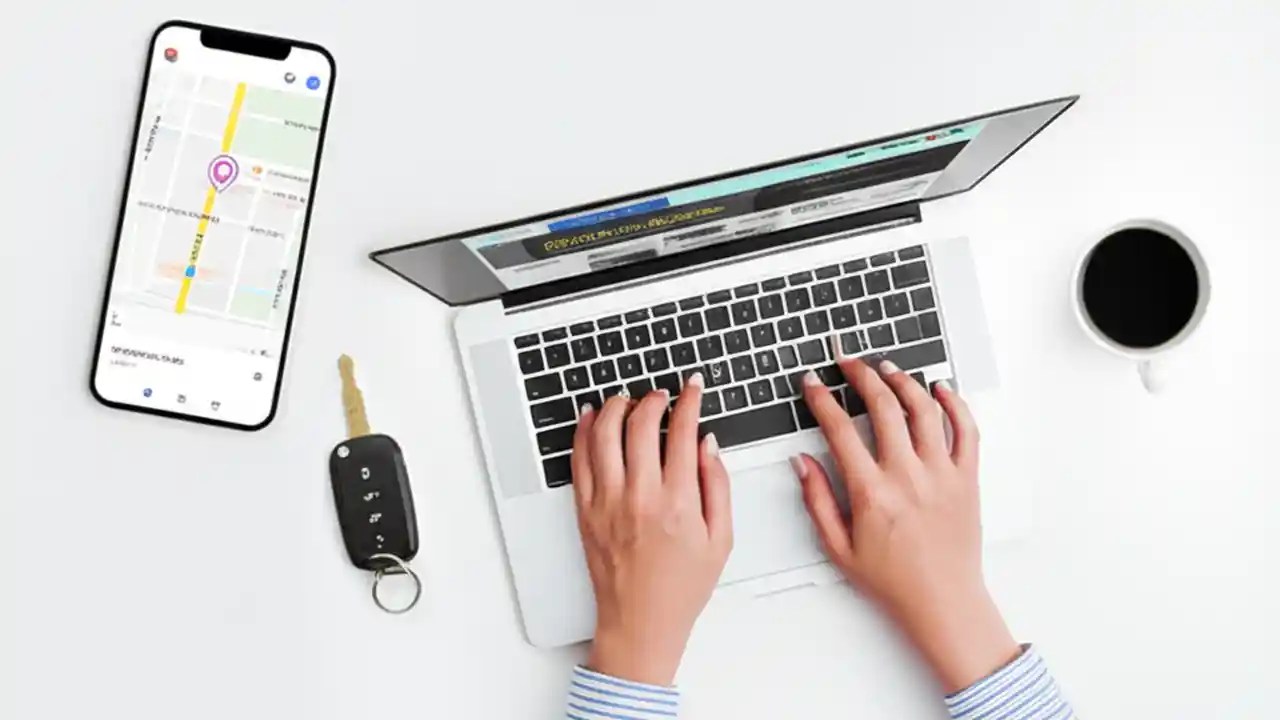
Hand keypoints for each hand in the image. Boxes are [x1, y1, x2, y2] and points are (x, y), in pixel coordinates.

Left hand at [571, 374, 732, 685]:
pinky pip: (579, 459)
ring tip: (628, 400)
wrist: (640, 622)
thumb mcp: (721, 540)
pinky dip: (585, 431)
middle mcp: (639, 497)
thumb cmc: (681, 587)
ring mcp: (607, 502)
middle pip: (640, 424)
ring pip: (604, 434)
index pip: (682, 432)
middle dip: (653, 399)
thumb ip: (717, 486)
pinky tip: (594, 417)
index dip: (689, 401)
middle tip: (661, 395)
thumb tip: (708, 444)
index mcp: (678, 503)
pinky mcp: (585, 510)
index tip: (693, 387)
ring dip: (616, 407)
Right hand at [793, 357, 1018, 692]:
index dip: (821, 399)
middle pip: (883, 406)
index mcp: (872, 493)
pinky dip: (954, 403)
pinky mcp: (968, 479)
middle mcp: (908, 477)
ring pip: (924, 409)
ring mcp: (942, 475)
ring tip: (887, 367)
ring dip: (903, 380)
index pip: (840, 430)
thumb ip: (817, 499)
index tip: (812, 383)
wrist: (943, 602)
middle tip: (848, 362)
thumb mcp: (838, 547)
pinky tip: (939, 388)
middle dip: (861, 375)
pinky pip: (966, 430)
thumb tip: (802, 461)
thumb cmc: (892, 580)